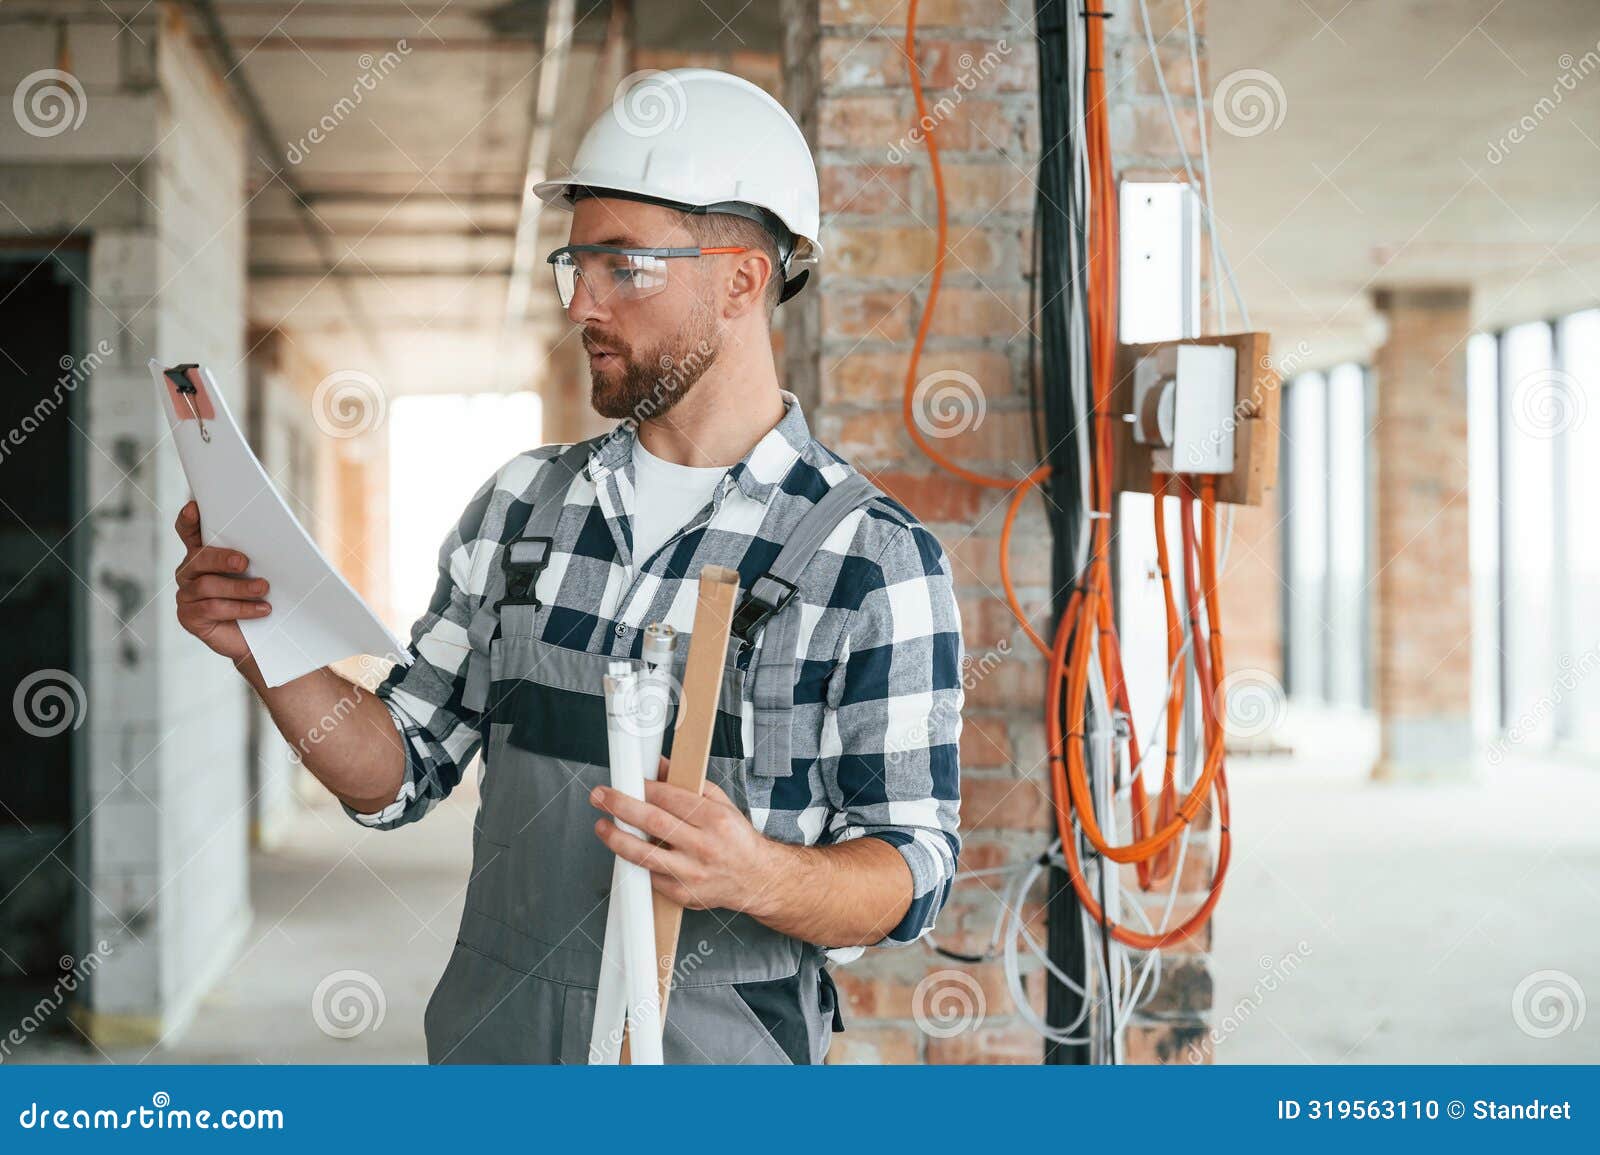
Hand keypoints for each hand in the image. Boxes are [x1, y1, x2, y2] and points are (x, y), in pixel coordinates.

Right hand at [173, 500, 269, 662]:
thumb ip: (259, 555)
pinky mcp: (189, 617)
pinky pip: (212, 608)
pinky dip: (240, 608)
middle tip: (244, 561)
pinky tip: (262, 609)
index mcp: (203, 553)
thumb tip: (282, 540)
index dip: (188, 519)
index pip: (189, 531)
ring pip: (207, 585)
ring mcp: (186, 594)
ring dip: (239, 587)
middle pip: (198, 558)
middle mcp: (190, 571)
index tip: (195, 507)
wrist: (260, 636)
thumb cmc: (260, 596)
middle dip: (221, 558)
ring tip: (264, 588)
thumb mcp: (262, 571)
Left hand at [591, 764, 785, 915]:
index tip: (628, 781)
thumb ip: (691, 784)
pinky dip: (635, 863)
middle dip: (621, 806)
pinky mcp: (683, 894)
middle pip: (653, 823)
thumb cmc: (737, 840)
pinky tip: (626, 850)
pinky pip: (651, 876)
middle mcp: (704, 846)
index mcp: (715, 819)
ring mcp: (692, 873)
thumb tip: (661, 766)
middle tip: (601, 797)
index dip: (644, 788)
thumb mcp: (722, 803)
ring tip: (601, 826)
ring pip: (645, 855)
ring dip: (617, 839)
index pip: (671, 798)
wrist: (757, 879)